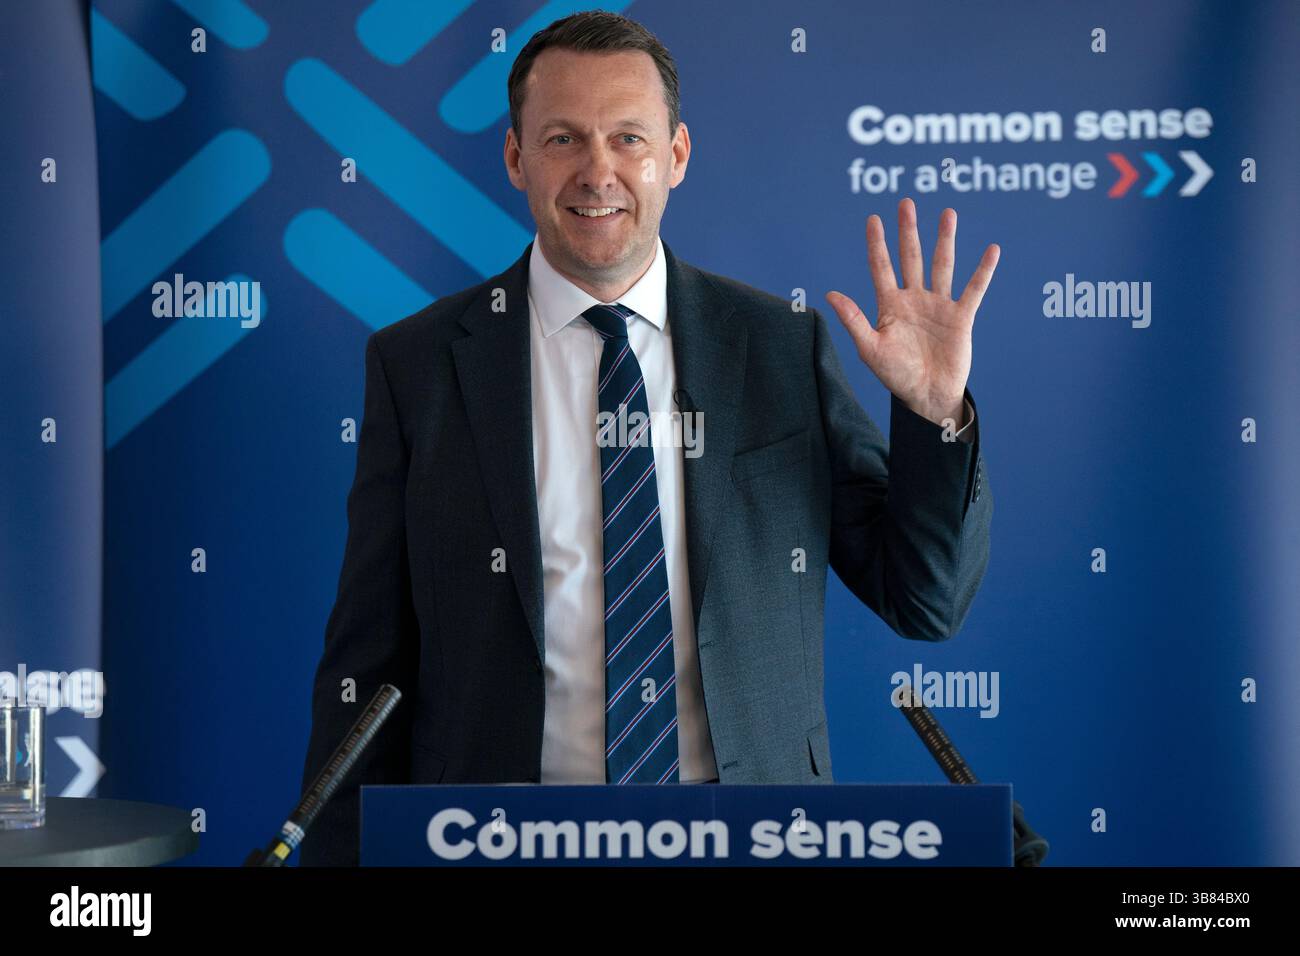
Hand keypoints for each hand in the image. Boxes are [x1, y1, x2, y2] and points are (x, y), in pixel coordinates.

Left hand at [825, 198, 999, 427]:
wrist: (927, 396)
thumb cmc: (896, 375)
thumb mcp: (870, 348)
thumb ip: (853, 320)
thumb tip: (829, 293)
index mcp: (890, 305)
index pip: (881, 267)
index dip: (877, 243)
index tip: (873, 219)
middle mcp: (914, 299)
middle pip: (911, 257)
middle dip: (909, 231)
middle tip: (907, 203)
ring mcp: (938, 306)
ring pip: (942, 265)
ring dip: (945, 239)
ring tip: (948, 213)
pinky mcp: (961, 317)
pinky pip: (974, 289)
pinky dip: (983, 271)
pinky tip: (991, 249)